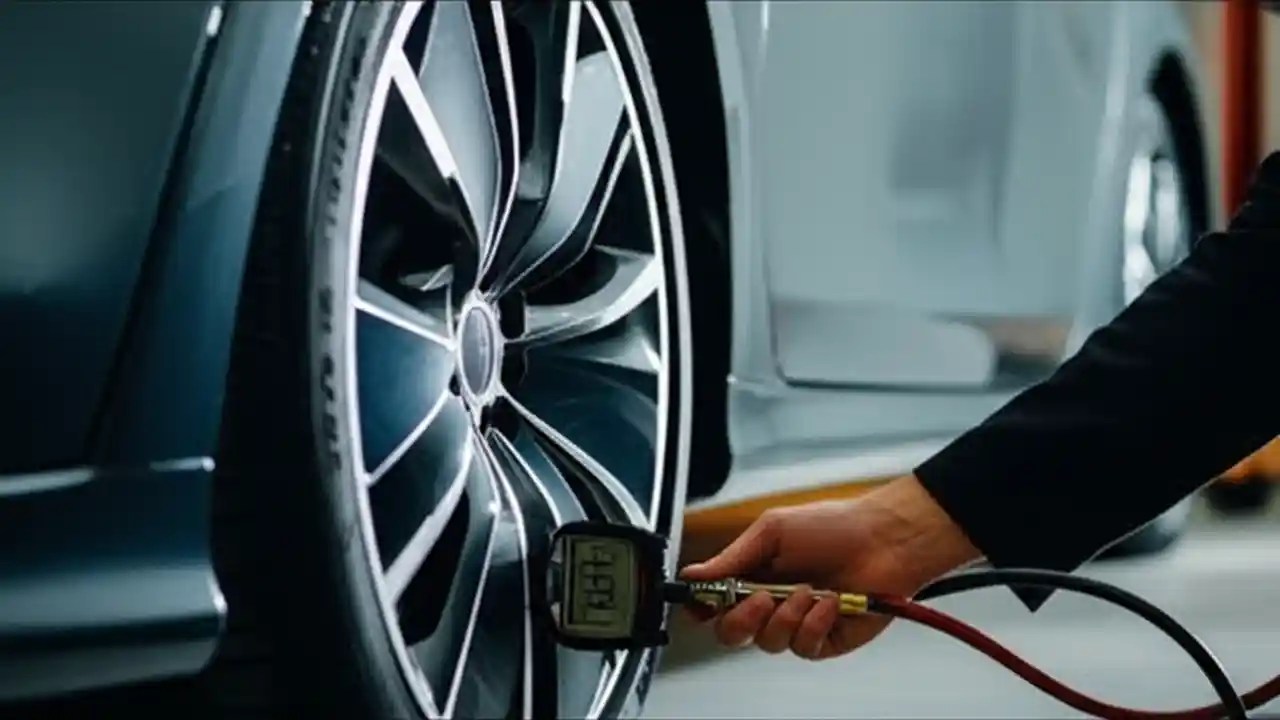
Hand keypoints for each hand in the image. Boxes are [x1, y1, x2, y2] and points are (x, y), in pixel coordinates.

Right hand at [680, 475, 979, 659]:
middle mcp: (770, 603)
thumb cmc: (833, 526)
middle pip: (731, 633)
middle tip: (761, 598)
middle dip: (741, 618)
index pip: (713, 603)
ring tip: (808, 590)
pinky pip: (802, 647)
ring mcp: (797, 624)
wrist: (885, 539)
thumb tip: (692, 574)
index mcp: (752, 575)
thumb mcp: (772, 532)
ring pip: (766, 642)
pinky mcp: (824, 640)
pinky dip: (813, 624)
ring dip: (785, 616)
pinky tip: (830, 603)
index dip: (702, 607)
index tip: (703, 601)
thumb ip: (732, 558)